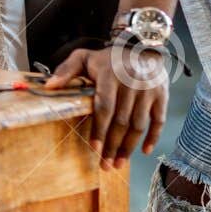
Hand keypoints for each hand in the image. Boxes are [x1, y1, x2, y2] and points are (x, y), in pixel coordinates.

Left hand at [44, 42, 168, 168]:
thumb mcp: (84, 57)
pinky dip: (153, 137)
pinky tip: (144, 151)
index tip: (94, 148)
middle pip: (121, 121)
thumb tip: (48, 86)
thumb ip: (67, 70)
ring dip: (129, 147)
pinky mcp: (162, 94)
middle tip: (106, 165)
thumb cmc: (108, 58)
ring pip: (139, 124)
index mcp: (110, 75)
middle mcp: (131, 83)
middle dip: (113, 146)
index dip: (99, 130)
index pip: (105, 107)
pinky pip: (159, 120)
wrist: (142, 46)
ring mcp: (148, 90)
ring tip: (119, 163)